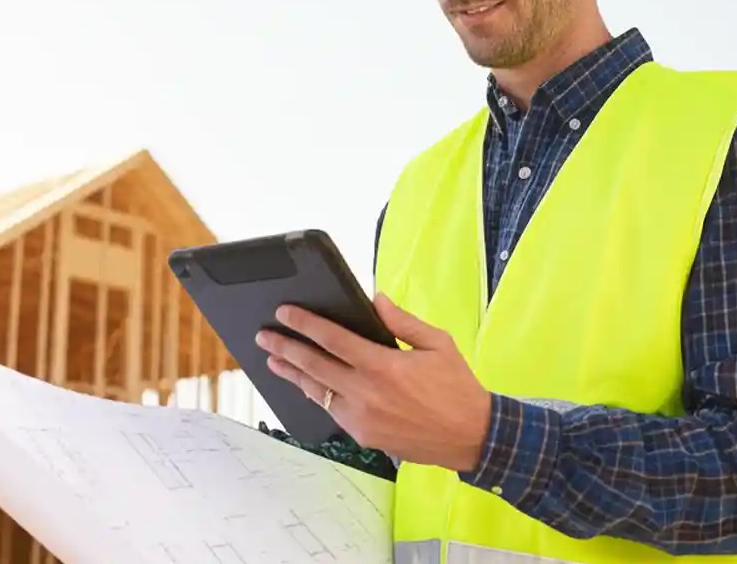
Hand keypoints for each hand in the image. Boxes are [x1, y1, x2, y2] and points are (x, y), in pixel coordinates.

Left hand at [256, 293, 491, 471]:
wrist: (472, 437)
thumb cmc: (456, 387)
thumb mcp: (437, 344)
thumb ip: (402, 321)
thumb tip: (375, 299)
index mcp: (383, 365)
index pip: (332, 339)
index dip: (304, 323)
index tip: (284, 312)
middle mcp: (366, 393)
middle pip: (313, 366)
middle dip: (285, 348)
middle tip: (264, 336)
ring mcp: (362, 418)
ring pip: (316, 392)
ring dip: (292, 374)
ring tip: (273, 361)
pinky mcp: (364, 436)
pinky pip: (332, 411)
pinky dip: (316, 395)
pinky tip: (306, 385)